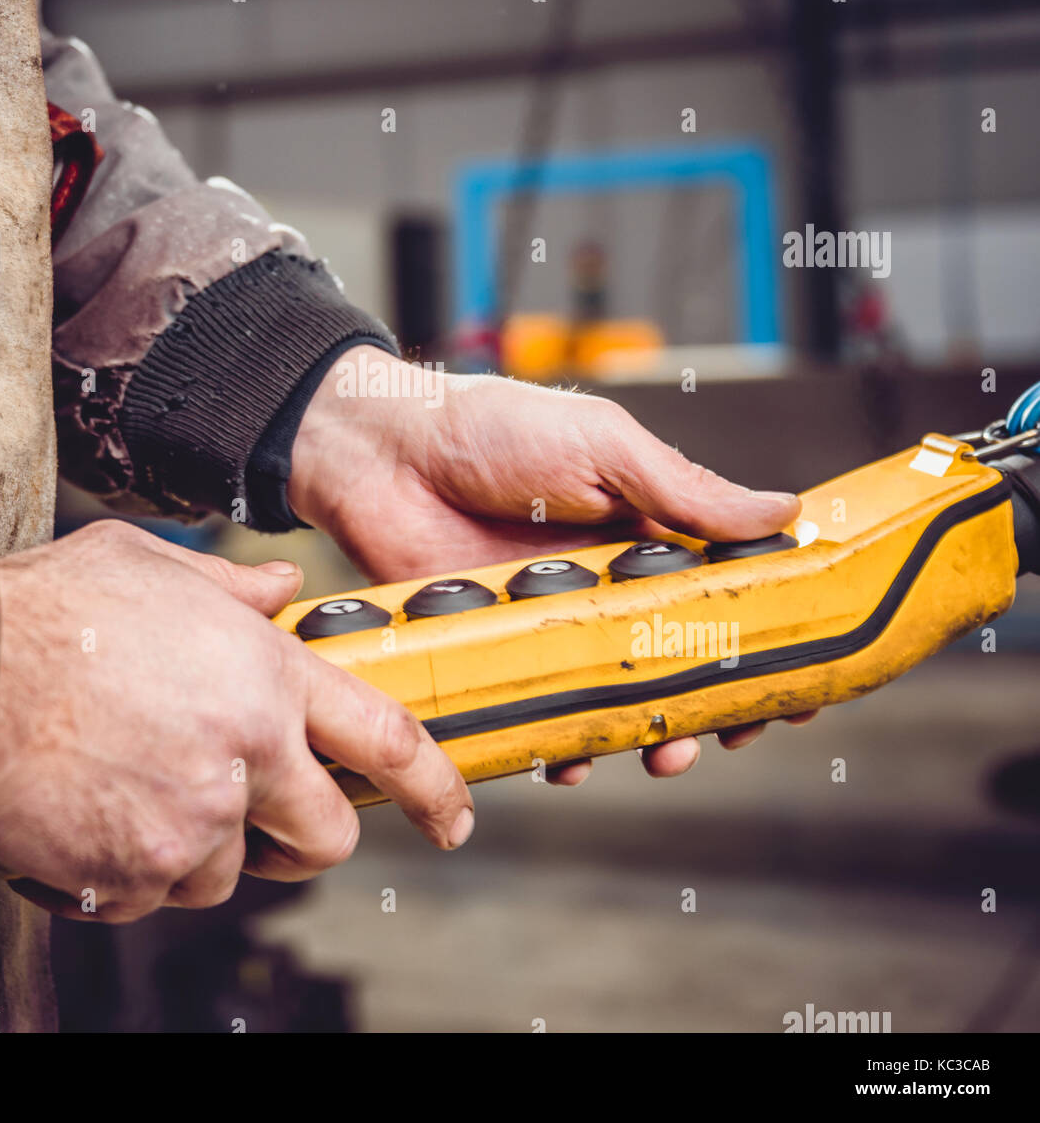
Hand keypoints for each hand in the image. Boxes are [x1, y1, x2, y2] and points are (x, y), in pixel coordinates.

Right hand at [0, 519, 473, 920]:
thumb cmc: (50, 613)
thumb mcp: (153, 565)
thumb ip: (233, 586)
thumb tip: (282, 589)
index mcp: (267, 678)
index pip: (386, 740)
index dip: (433, 786)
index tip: (453, 816)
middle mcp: (246, 759)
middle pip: (326, 838)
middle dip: (306, 834)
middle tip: (271, 819)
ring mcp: (192, 826)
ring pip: (233, 873)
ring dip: (202, 847)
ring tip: (141, 790)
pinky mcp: (132, 877)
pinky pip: (154, 896)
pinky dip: (131, 871)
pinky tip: (91, 816)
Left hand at [290, 347, 816, 780]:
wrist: (382, 452)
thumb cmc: (492, 428)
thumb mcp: (602, 446)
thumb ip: (684, 489)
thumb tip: (785, 512)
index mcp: (645, 533)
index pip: (725, 595)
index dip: (767, 638)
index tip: (804, 682)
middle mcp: (607, 586)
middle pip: (681, 662)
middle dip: (716, 705)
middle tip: (734, 733)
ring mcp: (554, 624)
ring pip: (617, 698)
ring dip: (649, 735)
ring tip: (664, 755)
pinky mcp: (500, 652)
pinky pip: (540, 711)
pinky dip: (560, 742)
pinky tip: (570, 757)